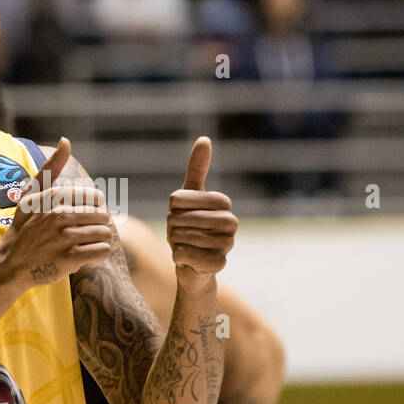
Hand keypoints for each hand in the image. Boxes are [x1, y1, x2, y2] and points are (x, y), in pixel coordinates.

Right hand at [1, 137, 112, 286]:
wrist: (10, 263)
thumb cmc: (23, 226)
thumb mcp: (31, 193)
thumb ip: (50, 168)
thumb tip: (66, 141)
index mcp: (55, 196)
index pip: (96, 197)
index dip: (92, 209)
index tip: (78, 219)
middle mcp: (60, 214)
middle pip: (103, 215)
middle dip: (95, 226)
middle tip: (78, 235)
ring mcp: (65, 236)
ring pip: (105, 233)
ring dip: (96, 241)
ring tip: (80, 245)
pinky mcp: (69, 258)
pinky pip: (103, 251)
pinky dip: (97, 256)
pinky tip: (83, 257)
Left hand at [168, 137, 237, 292]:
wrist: (193, 264)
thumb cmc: (190, 226)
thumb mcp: (190, 196)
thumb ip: (197, 169)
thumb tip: (205, 139)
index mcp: (223, 203)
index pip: (179, 199)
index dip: (172, 208)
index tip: (179, 214)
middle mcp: (231, 222)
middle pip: (181, 218)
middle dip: (172, 226)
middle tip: (178, 232)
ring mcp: (227, 244)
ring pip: (182, 237)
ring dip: (175, 242)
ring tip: (185, 244)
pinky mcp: (219, 264)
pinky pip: (184, 255)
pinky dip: (178, 257)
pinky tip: (186, 258)